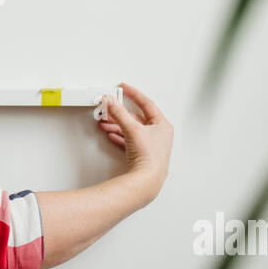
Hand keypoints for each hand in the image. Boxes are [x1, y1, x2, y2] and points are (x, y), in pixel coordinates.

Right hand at [96, 83, 173, 202]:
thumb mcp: (132, 129)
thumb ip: (119, 113)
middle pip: (136, 118)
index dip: (133, 94)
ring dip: (117, 125)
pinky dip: (119, 136)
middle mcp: (158, 134)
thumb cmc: (149, 158)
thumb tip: (111, 101)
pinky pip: (128, 140)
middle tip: (109, 107)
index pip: (146, 103)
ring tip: (105, 122)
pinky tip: (111, 134)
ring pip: (131, 129)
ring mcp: (150, 145)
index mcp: (162, 125)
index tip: (123, 88)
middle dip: (119, 114)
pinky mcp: (141, 154)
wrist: (147, 180)